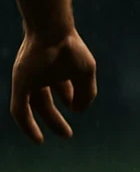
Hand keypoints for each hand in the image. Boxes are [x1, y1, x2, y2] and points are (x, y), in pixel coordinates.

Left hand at [9, 29, 96, 143]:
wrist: (52, 32)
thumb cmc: (71, 49)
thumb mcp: (86, 73)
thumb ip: (86, 93)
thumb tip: (78, 110)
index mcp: (56, 70)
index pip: (60, 90)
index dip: (69, 102)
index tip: (75, 112)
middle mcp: (40, 76)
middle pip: (45, 102)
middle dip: (56, 119)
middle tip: (67, 134)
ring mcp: (28, 81)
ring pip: (33, 107)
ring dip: (47, 123)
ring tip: (62, 134)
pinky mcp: (20, 85)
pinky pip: (20, 110)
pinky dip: (28, 126)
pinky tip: (38, 138)